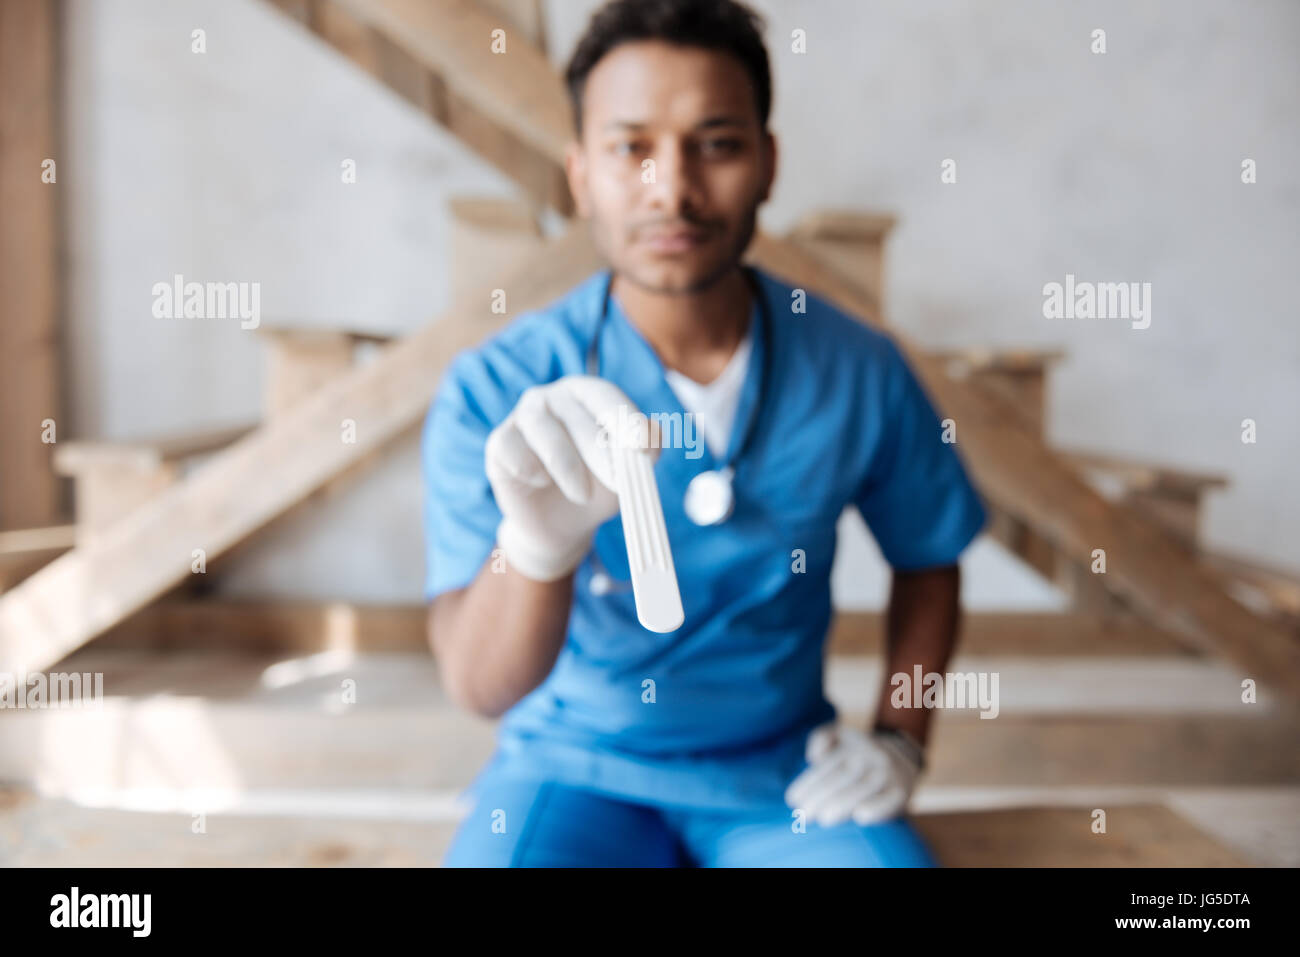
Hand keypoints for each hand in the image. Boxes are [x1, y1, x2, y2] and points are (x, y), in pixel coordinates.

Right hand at [485, 375, 656, 581]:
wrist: (561, 524)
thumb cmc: (598, 487)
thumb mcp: (628, 470)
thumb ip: (645, 450)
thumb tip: (652, 438)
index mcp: (587, 394)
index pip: (606, 396)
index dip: (625, 419)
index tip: (642, 445)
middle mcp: (552, 397)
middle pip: (577, 416)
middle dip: (601, 453)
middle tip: (618, 484)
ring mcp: (522, 417)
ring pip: (543, 432)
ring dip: (567, 466)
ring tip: (582, 494)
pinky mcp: (499, 443)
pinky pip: (513, 451)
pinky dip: (531, 471)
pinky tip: (541, 482)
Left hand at [784, 722, 923, 826]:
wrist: (905, 758)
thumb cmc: (861, 753)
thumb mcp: (841, 735)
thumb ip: (821, 738)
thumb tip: (813, 757)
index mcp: (853, 747)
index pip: (828, 767)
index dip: (808, 783)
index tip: (792, 800)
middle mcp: (871, 757)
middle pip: (843, 777)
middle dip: (821, 797)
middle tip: (804, 815)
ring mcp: (888, 773)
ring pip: (863, 788)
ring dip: (843, 804)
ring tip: (824, 819)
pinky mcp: (903, 791)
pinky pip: (891, 799)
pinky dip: (878, 808)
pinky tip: (861, 817)